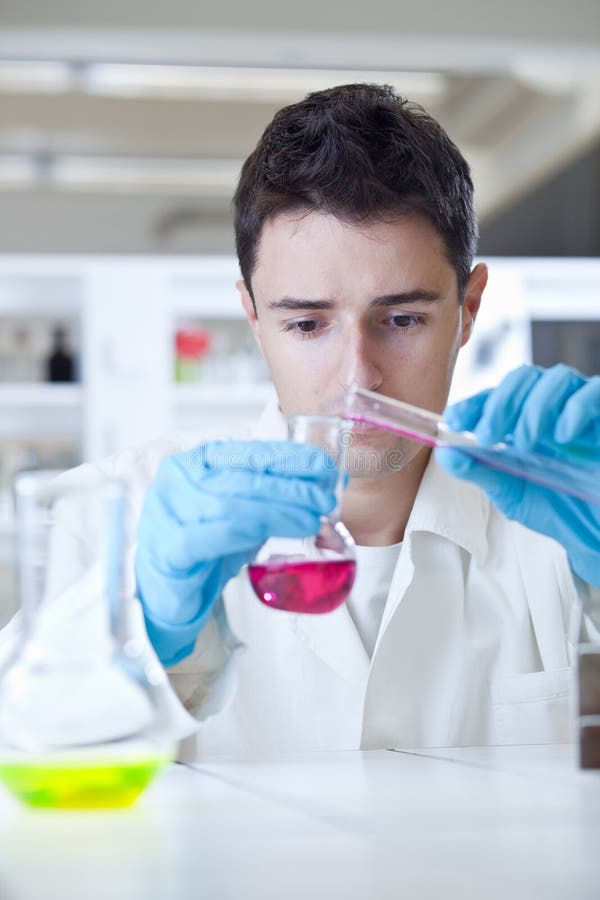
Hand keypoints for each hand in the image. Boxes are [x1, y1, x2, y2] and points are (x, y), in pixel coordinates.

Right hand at [135, 441, 337, 664]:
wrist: (162, 594)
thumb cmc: (204, 547)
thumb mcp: (243, 513)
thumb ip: (275, 496)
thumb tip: (327, 483)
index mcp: (196, 462)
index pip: (248, 453)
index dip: (289, 459)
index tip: (324, 468)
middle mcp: (178, 480)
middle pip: (242, 478)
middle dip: (290, 486)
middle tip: (324, 498)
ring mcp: (168, 512)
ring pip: (231, 504)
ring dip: (277, 510)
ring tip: (310, 519)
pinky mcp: (168, 549)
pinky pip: (211, 535)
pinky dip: (247, 531)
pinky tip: (272, 533)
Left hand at [436, 364, 599, 586]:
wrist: (595, 533)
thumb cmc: (556, 507)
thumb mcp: (510, 492)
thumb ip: (479, 470)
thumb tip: (444, 453)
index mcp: (523, 420)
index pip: (495, 397)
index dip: (474, 403)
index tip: (454, 420)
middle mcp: (552, 408)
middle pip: (523, 379)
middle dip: (500, 404)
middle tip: (487, 435)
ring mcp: (581, 410)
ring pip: (557, 378)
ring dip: (534, 407)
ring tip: (524, 442)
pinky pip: (594, 393)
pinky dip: (575, 408)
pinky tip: (561, 436)